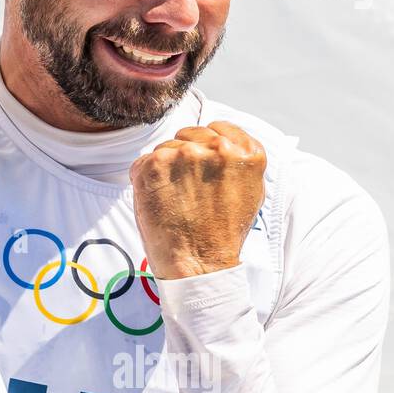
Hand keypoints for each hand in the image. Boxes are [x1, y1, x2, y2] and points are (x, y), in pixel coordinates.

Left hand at [129, 121, 266, 279]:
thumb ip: (239, 161)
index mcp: (248, 153)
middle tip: (188, 191)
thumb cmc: (223, 233)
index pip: (219, 128)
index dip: (206, 148)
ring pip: (165, 148)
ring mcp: (185, 153)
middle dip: (185, 157)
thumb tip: (223, 140)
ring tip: (176, 200)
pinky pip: (143, 162)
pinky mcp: (156, 164)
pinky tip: (159, 200)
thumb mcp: (250, 191)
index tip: (204, 168)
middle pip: (189, 135)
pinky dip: (145, 179)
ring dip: (165, 169)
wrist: (200, 264)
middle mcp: (219, 147)